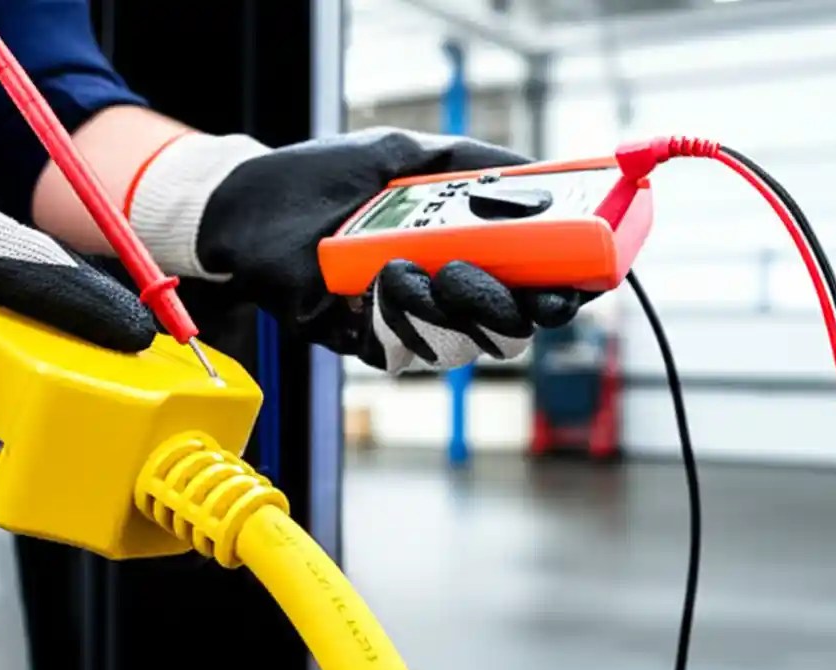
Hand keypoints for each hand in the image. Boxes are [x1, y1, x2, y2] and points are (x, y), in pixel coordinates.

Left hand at [128, 127, 595, 372]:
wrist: (252, 205)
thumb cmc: (326, 177)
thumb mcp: (405, 154)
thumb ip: (471, 163)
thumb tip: (538, 171)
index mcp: (468, 250)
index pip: (536, 282)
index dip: (568, 289)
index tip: (584, 281)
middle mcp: (444, 293)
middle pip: (510, 327)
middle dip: (512, 307)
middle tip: (490, 275)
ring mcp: (407, 322)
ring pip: (459, 345)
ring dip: (448, 309)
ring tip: (412, 266)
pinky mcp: (366, 341)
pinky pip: (402, 350)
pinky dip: (399, 319)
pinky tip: (381, 282)